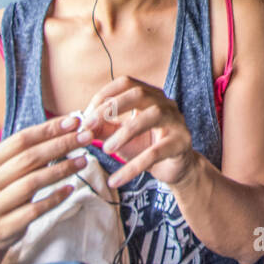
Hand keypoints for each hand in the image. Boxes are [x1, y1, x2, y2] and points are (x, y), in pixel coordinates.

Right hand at [0, 115, 95, 254]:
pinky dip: (55, 197)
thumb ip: (29, 150)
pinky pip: (35, 209)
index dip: (49, 129)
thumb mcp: (7, 170)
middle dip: (61, 145)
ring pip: (32, 183)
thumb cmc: (4, 192)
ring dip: (62, 169)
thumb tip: (68, 125)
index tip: (75, 122)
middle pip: (28, 159)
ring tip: (83, 160)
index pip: (20, 140)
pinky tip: (70, 188)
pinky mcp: (5, 227)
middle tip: (86, 137)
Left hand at [84, 75, 199, 189]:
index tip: (86, 117)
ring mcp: (176, 121)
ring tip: (106, 149)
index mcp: (150, 96)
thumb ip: (103, 129)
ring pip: (152, 116)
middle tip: (90, 125)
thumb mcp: (121, 136)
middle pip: (139, 93)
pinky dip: (133, 167)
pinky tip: (116, 180)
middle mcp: (165, 103)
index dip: (104, 96)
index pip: (126, 83)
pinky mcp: (181, 143)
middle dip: (112, 107)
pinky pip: (156, 152)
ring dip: (124, 132)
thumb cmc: (147, 146)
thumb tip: (82, 127)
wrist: (175, 168)